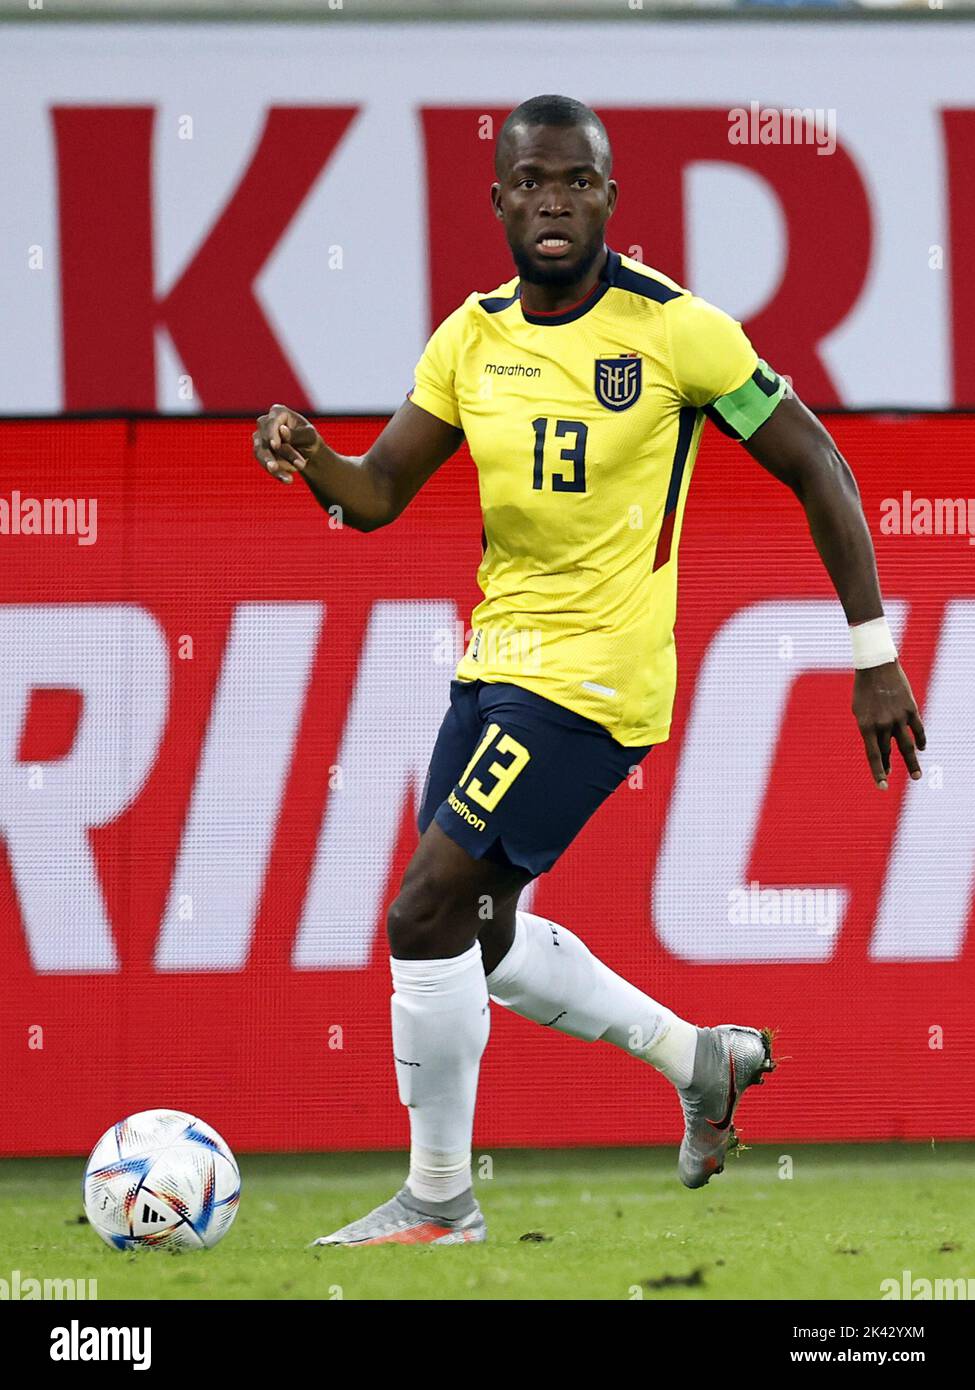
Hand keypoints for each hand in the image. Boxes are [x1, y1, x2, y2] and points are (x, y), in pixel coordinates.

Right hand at [253, 404, 321, 484]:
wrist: (306, 452)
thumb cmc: (309, 439)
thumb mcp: (309, 436)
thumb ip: (297, 434)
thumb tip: (282, 431)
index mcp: (278, 412)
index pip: (271, 422)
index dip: (272, 434)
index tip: (275, 446)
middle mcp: (265, 423)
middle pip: (267, 439)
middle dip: (283, 454)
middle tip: (300, 466)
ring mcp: (260, 438)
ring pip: (261, 453)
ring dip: (275, 467)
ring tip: (288, 479)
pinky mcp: (260, 452)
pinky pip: (264, 463)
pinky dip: (276, 473)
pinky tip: (288, 480)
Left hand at [853, 661, 925, 789]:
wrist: (876, 666)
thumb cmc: (863, 690)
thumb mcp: (859, 711)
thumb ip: (869, 729)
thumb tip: (880, 747)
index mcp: (866, 726)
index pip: (874, 756)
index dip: (878, 772)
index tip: (882, 787)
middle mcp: (883, 725)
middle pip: (888, 751)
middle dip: (888, 765)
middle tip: (890, 777)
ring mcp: (898, 717)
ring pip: (907, 746)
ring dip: (912, 763)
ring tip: (916, 777)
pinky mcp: (910, 709)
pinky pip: (918, 729)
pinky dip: (920, 740)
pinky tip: (921, 748)